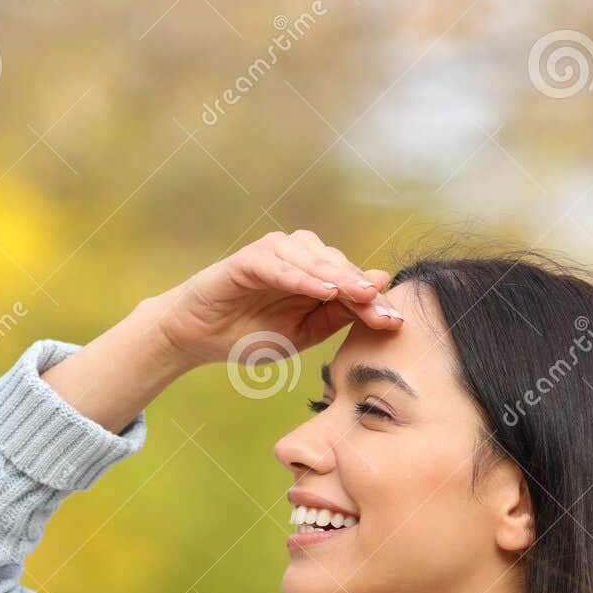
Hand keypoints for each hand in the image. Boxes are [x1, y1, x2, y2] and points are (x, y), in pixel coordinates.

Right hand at [143, 230, 403, 367]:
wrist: (196, 338)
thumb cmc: (247, 334)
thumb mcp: (301, 335)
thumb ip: (334, 316)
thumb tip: (376, 293)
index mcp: (314, 276)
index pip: (351, 284)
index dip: (373, 302)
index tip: (396, 323)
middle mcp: (298, 258)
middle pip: (339, 267)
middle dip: (363, 290)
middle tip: (384, 311)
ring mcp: (274, 254)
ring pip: (315, 259)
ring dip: (339, 276)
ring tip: (360, 295)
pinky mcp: (249, 258)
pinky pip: (280, 264)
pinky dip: (302, 276)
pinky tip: (322, 290)